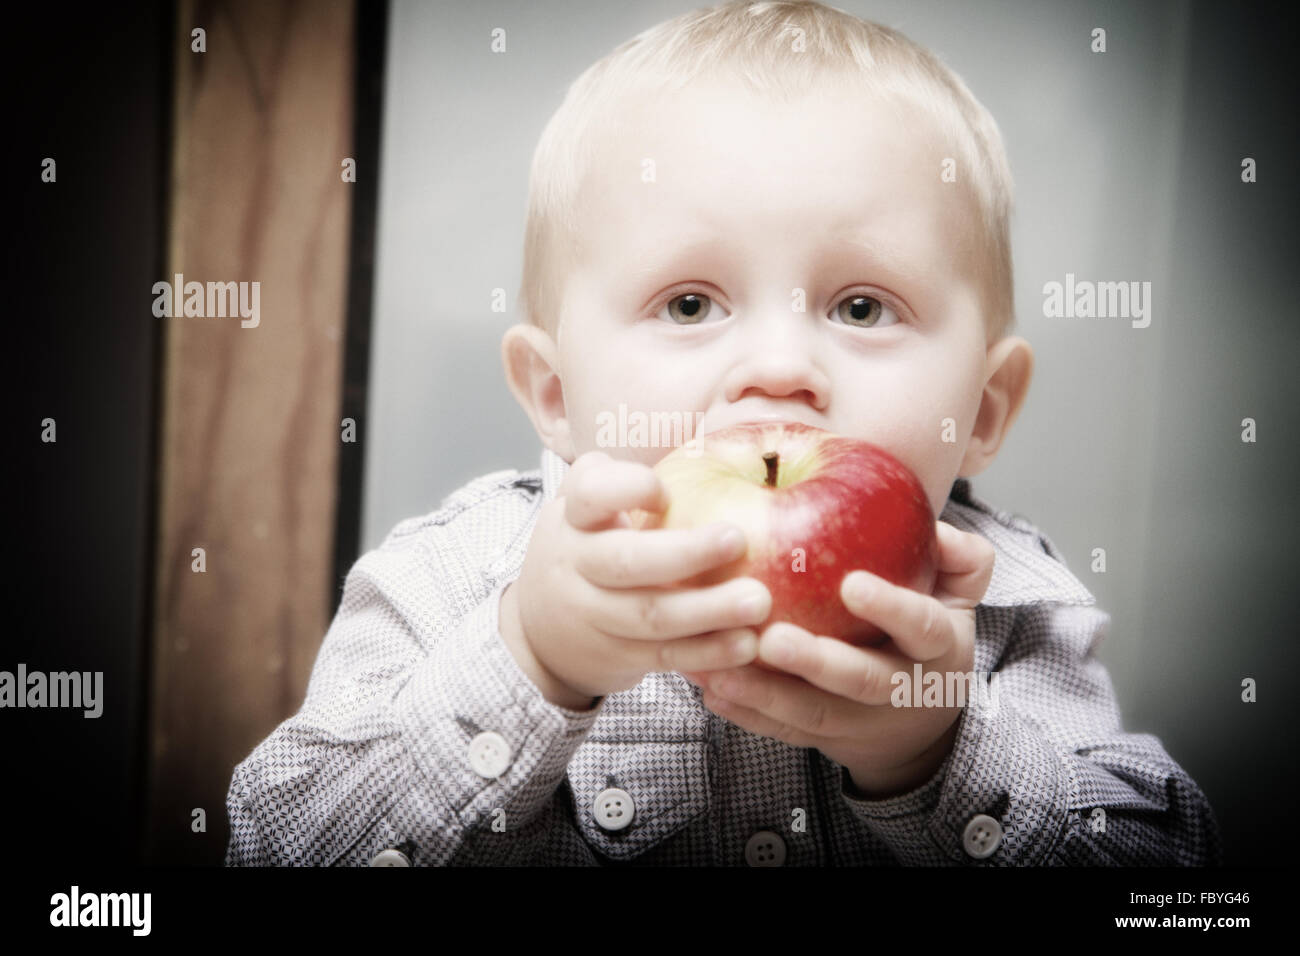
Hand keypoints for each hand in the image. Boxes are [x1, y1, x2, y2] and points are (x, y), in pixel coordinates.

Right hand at [501, 450, 774, 706]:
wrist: (539, 633)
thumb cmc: (588, 550)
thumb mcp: (588, 509)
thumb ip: (628, 481)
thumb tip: (712, 444)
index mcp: (576, 517)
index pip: (590, 493)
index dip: (627, 489)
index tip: (664, 491)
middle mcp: (580, 564)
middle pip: (626, 561)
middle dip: (684, 553)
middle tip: (738, 539)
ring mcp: (597, 615)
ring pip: (651, 615)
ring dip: (708, 610)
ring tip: (759, 602)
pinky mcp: (621, 654)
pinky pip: (667, 655)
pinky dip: (708, 653)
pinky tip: (747, 644)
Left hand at [682, 520, 994, 797]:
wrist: (917, 725)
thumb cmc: (926, 635)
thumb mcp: (957, 598)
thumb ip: (962, 560)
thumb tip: (939, 531)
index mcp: (937, 647)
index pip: (922, 627)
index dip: (892, 608)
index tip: (852, 584)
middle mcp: (900, 688)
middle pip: (861, 681)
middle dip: (817, 662)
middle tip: (772, 640)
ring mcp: (859, 720)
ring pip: (813, 713)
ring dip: (765, 694)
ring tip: (721, 670)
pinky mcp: (821, 738)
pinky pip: (782, 730)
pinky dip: (746, 713)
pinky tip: (710, 690)